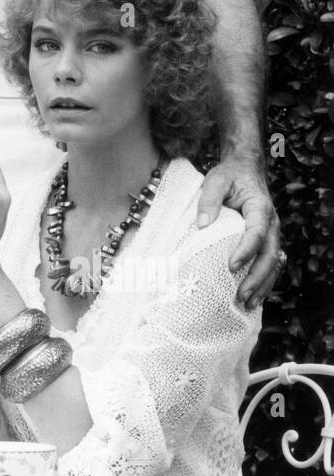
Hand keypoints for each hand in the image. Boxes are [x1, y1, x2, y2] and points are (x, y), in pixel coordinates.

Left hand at [197, 151, 280, 308]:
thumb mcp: (216, 180)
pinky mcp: (265, 241)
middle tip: (241, 296)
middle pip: (270, 254)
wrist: (245, 170)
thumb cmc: (229, 176)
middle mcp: (271, 223)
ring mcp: (271, 234)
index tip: (231, 266)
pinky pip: (268, 264)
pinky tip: (253, 297)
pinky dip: (263, 282)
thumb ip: (209, 200)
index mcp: (260, 208)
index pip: (256, 233)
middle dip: (257, 277)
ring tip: (248, 304)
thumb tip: (202, 225)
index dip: (246, 251)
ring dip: (263, 285)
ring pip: (273, 263)